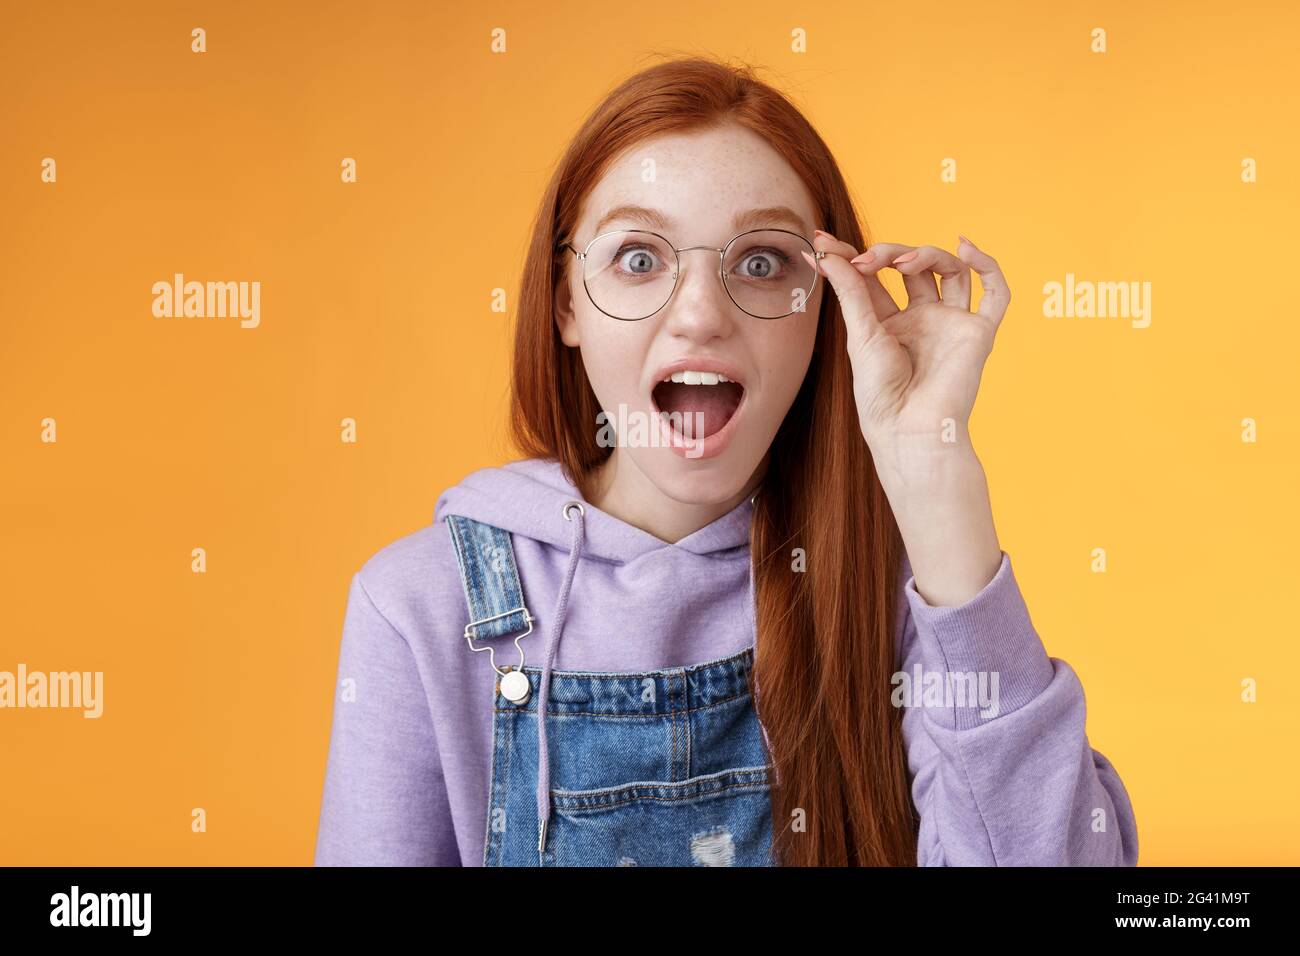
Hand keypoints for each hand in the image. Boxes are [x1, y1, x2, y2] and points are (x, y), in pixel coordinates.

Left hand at [802, 231, 1008, 604]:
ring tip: (902, 261)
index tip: (824, 242)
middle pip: (913, 267)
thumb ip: (848, 288)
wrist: (910, 428)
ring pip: (951, 270)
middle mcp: (921, 320)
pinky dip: (987, 265)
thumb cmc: (881, 394)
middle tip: (866, 261)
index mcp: (888, 323)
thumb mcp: (860, 333)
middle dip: (888, 253)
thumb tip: (822, 249)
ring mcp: (950, 323)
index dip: (851, 256)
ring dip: (928, 254)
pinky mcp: (978, 332)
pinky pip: (995, 293)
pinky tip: (966, 247)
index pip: (874, 277)